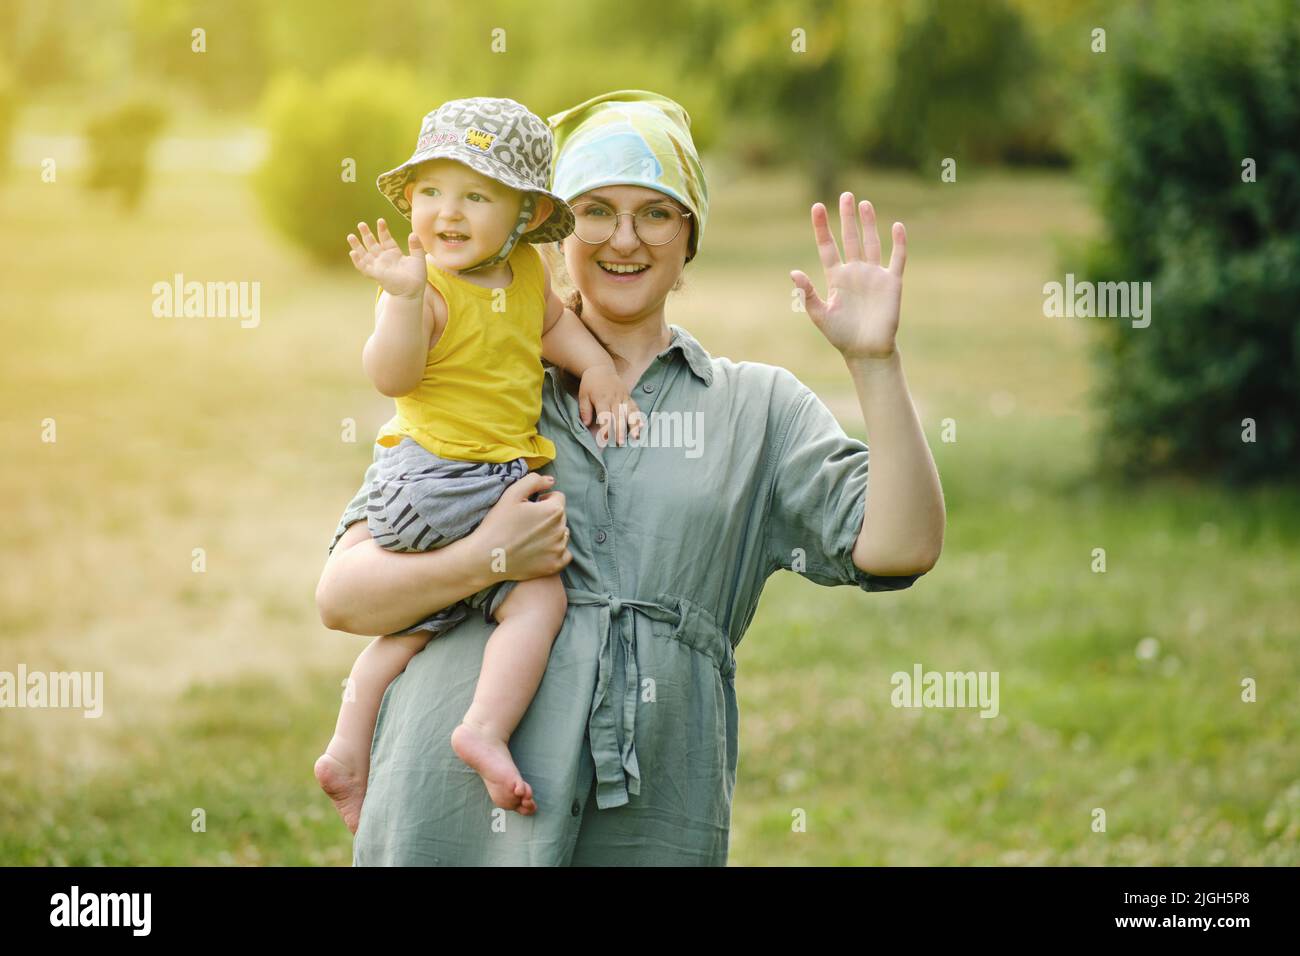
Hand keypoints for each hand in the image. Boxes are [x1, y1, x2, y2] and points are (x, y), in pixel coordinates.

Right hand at [346, 218, 426, 299]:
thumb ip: (416, 246)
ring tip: (350, 236)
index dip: (382, 230)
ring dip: (357, 246)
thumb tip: (414, 233)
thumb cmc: (416, 277)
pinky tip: (352, 252)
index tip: (380, 220)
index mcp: (393, 254)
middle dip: (366, 234)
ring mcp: (378, 266)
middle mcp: (384, 259)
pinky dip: (357, 260)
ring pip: (364, 254)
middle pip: (372, 244)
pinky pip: (363, 267)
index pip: (385, 239)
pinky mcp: (375, 274)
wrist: (412, 291)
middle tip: (361, 224)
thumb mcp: (418, 259)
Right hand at [470, 473, 571, 579]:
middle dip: (548, 516)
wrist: (486, 557)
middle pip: (561, 517)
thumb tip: (551, 481)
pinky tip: (540, 551)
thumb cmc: (498, 523)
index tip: (530, 508)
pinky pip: (565, 555)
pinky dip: (556, 552)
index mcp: (553, 510)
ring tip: (531, 537)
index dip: (544, 500)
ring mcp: (559, 550)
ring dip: (552, 533)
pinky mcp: (555, 565)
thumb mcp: (512, 494)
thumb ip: (533, 481)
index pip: (558, 498)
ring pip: (562, 535)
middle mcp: (561, 530)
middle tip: (527, 523)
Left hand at [579, 365, 642, 445]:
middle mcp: (614, 399)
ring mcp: (622, 397)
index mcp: (601, 399)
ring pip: (629, 413)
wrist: (601, 368)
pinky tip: (642, 425)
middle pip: (618, 417)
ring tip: (636, 436)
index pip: (604, 416)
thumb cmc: (590, 384)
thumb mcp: (583, 395)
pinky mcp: (628, 396)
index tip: (605, 439)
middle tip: (621, 443)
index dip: (605, 428)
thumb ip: (585, 410)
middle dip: (620, 430)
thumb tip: (586, 423)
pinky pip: (635, 407)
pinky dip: (638, 416)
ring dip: (633, 425)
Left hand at [790, 192, 905, 359]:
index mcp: (836, 277)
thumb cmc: (841, 335)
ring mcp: (874, 275)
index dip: (822, 227)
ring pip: (871, 242)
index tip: (817, 207)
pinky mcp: (891, 282)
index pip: (827, 246)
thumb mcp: (820, 314)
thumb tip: (794, 272)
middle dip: (847, 217)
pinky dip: (898, 242)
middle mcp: (855, 271)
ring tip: (864, 203)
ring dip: (868, 223)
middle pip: (850, 238)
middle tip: (846, 195)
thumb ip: (807, 294)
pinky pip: (897, 258)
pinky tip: (896, 226)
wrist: (866, 351)